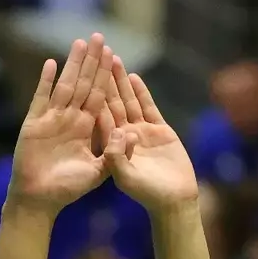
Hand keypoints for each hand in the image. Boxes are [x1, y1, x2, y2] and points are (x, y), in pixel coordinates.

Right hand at [9, 35, 113, 209]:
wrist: (39, 199)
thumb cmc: (68, 189)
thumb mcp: (99, 173)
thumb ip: (115, 154)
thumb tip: (131, 133)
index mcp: (87, 128)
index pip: (99, 96)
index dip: (106, 76)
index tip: (114, 56)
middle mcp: (71, 119)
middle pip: (84, 84)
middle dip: (92, 62)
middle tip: (100, 37)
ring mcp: (52, 119)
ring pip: (65, 85)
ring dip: (72, 65)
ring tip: (80, 43)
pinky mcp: (34, 124)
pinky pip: (41, 98)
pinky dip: (45, 82)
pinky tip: (50, 64)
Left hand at [98, 55, 198, 210]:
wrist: (175, 200)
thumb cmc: (148, 194)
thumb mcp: (127, 178)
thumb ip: (117, 156)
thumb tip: (116, 132)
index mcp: (111, 146)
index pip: (98, 115)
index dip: (90, 94)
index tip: (82, 75)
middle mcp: (124, 136)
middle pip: (111, 102)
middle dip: (104, 79)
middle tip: (96, 58)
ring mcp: (142, 132)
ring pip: (128, 101)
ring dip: (120, 81)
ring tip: (113, 59)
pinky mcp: (160, 131)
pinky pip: (147, 107)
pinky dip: (141, 93)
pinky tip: (134, 77)